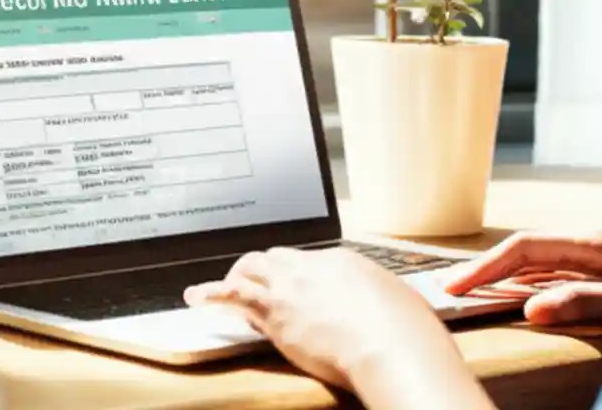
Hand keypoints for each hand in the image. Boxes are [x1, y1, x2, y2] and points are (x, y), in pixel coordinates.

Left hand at [185, 247, 493, 409]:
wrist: (391, 343)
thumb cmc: (405, 331)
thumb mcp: (399, 302)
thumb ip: (383, 300)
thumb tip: (387, 307)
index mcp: (343, 261)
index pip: (309, 262)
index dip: (299, 278)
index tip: (298, 292)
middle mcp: (312, 266)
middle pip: (276, 258)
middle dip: (265, 270)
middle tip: (259, 286)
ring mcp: (290, 286)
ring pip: (251, 267)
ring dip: (237, 276)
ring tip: (224, 287)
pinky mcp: (273, 311)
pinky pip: (232, 294)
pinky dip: (210, 293)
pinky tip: (196, 296)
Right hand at [443, 231, 601, 324]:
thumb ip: (584, 301)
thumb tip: (529, 310)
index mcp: (595, 242)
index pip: (525, 247)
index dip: (487, 265)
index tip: (456, 287)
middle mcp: (592, 241)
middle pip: (525, 248)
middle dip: (485, 266)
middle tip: (449, 289)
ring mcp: (600, 252)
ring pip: (539, 257)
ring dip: (503, 272)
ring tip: (471, 290)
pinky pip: (556, 268)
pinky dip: (528, 279)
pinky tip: (518, 293)